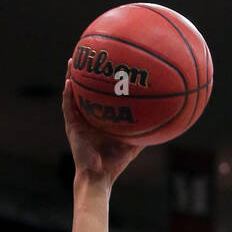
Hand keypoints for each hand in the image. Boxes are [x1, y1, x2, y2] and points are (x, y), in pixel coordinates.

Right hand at [62, 62, 142, 182]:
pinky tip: (69, 82)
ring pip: (72, 95)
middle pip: (85, 91)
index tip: (107, 64)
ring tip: (73, 61)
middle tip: (89, 54)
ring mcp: (77, 121)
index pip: (99, 96)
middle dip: (86, 73)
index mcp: (99, 119)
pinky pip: (68, 108)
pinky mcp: (71, 127)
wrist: (99, 177)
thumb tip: (163, 122)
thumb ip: (144, 132)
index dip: (102, 81)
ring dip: (71, 78)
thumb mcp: (132, 144)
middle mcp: (87, 118)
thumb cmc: (115, 163)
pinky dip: (68, 95)